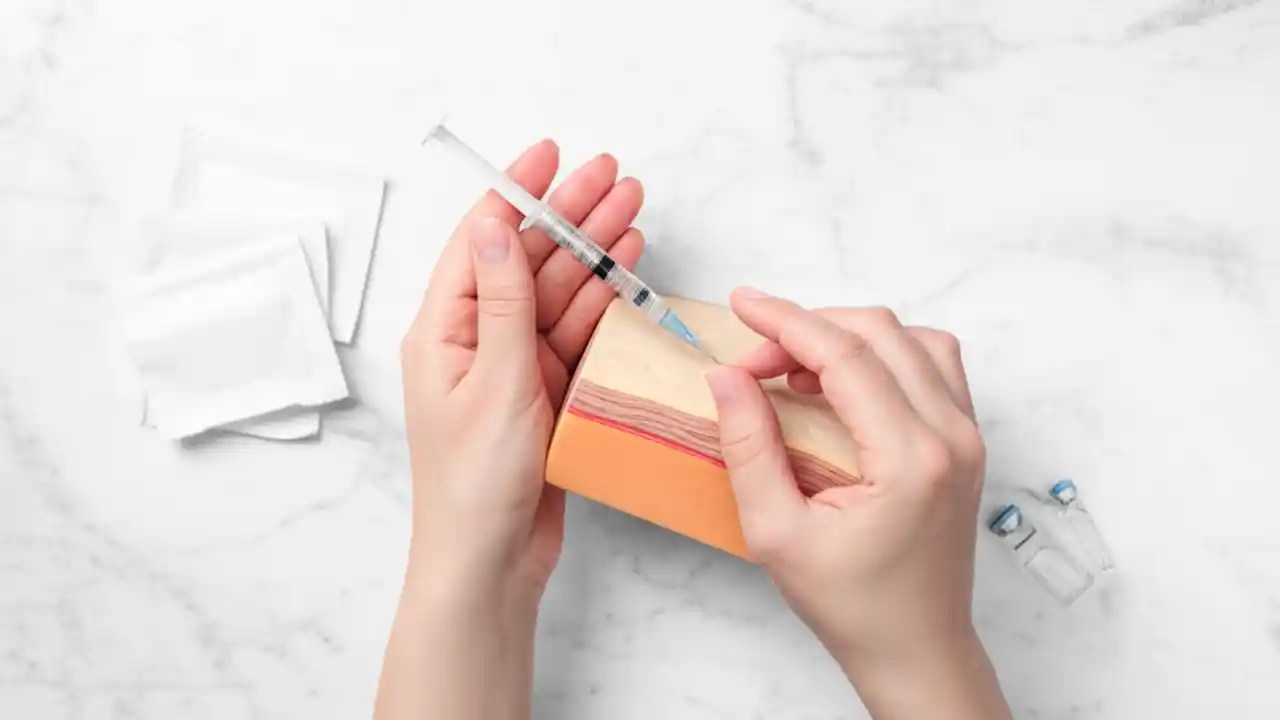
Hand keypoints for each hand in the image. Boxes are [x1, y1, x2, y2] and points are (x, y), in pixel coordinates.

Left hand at [377, 139, 644, 719]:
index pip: (480, 242)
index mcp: (443, 332)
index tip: (550, 153)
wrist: (492, 563)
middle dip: (569, 217)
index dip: (516, 192)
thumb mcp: (494, 383)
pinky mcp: (545, 394)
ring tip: (634, 212)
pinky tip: (624, 273)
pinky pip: (575, 337)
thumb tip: (493, 228)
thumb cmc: (476, 484)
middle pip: (527, 262)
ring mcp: (512, 368)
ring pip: (557, 296)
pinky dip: (601, 305)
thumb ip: (504, 303)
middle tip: (615, 177)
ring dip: (593, 255)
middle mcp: (475, 342)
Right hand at [705, 288, 1009, 719]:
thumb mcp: (776, 533)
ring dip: (851, 336)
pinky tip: (843, 384)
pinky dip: (883, 355)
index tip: (741, 305)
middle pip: (881, 333)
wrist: (916, 647)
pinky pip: (933, 365)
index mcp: (910, 459)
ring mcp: (967, 436)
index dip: (786, 321)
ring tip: (799, 369)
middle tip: (755, 362)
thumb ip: (749, 446)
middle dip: (809, 328)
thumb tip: (727, 375)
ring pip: (914, 340)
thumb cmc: (851, 603)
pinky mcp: (966, 441)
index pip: (846, 356)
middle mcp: (952, 437)